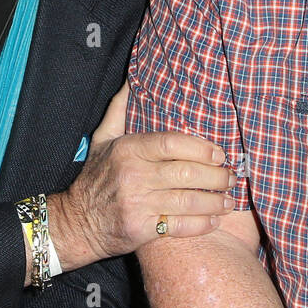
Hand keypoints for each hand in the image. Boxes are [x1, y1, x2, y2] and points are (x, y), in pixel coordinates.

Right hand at [48, 83, 234, 270]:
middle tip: (231, 177)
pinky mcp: (141, 230)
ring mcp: (137, 204)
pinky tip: (214, 219)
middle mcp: (133, 175)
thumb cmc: (96, 177)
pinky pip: (179, 226)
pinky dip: (201, 224)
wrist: (76, 222)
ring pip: (188, 201)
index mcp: (128, 149)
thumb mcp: (102, 139)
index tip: (220, 153)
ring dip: (215, 201)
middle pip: (186, 173)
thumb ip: (120, 109)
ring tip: (229, 200)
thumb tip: (133, 77)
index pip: (172, 143)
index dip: (201, 148)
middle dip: (216, 176)